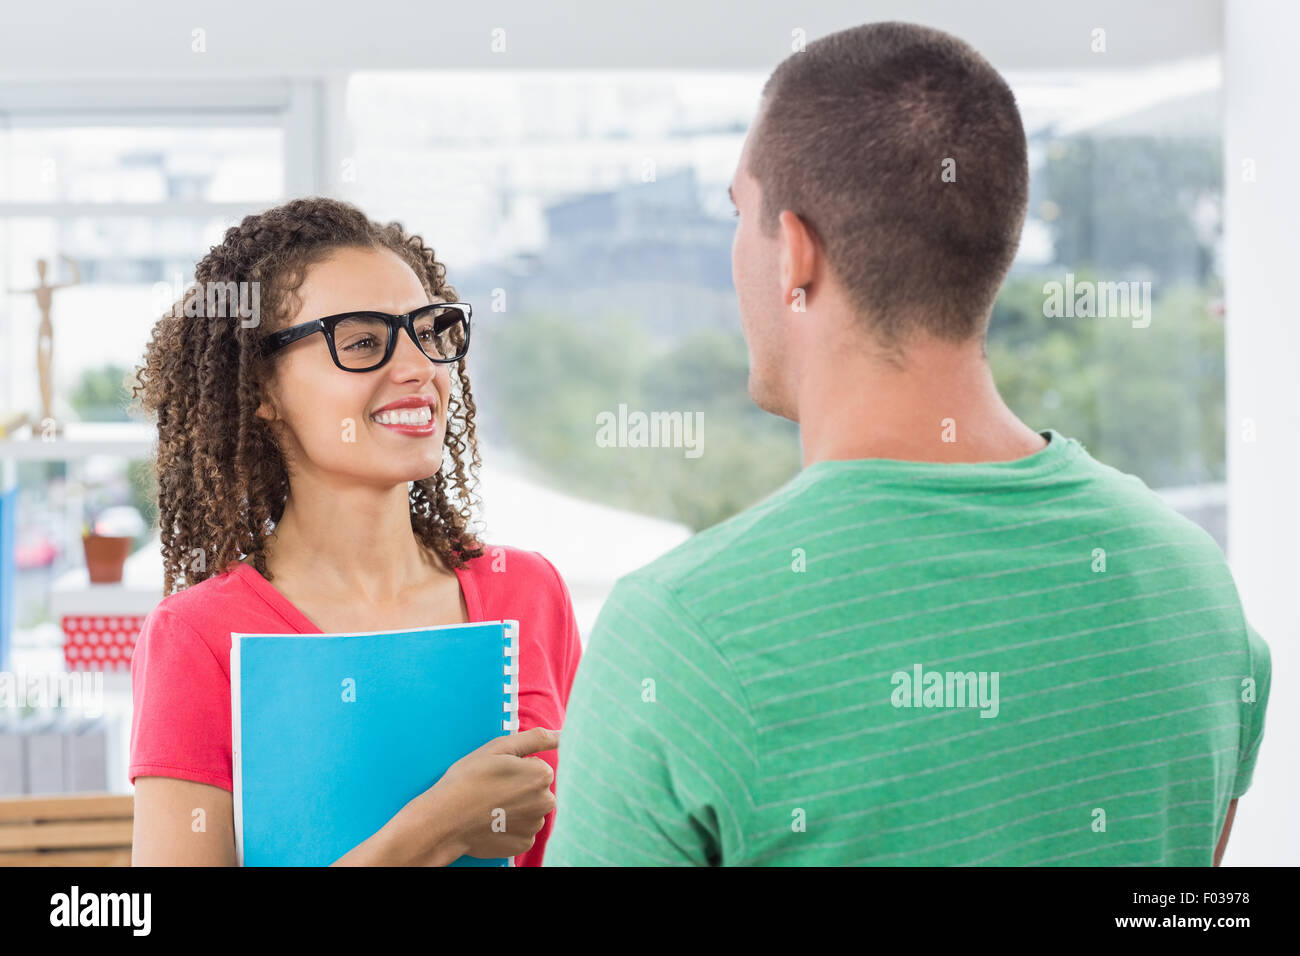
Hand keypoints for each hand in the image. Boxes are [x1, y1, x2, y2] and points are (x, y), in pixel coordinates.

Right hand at [396, 727, 559, 863]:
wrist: (445, 819)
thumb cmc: (469, 779)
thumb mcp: (499, 748)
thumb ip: (536, 738)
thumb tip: (562, 734)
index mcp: (542, 775)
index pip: (536, 766)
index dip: (516, 767)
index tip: (497, 773)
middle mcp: (546, 802)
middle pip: (536, 789)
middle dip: (520, 788)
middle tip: (491, 790)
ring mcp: (535, 825)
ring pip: (530, 810)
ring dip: (516, 808)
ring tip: (490, 807)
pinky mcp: (523, 844)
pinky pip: (523, 830)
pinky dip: (510, 827)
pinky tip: (491, 822)